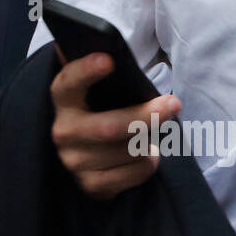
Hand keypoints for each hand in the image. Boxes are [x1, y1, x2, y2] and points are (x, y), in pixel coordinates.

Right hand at [49, 51, 180, 199]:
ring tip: (151, 134)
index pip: (68, 83)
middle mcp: (63, 132)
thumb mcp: (96, 91)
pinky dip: (149, 162)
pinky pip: (134, 172)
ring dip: (149, 140)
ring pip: (127, 150)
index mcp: (62, 100)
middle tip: (173, 104)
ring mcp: (74, 162)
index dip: (86, 71)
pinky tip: (147, 154)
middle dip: (145, 117)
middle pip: (108, 127)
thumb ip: (104, 75)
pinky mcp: (91, 185)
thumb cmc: (101, 111)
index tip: (109, 60)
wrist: (89, 155)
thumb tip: (114, 50)